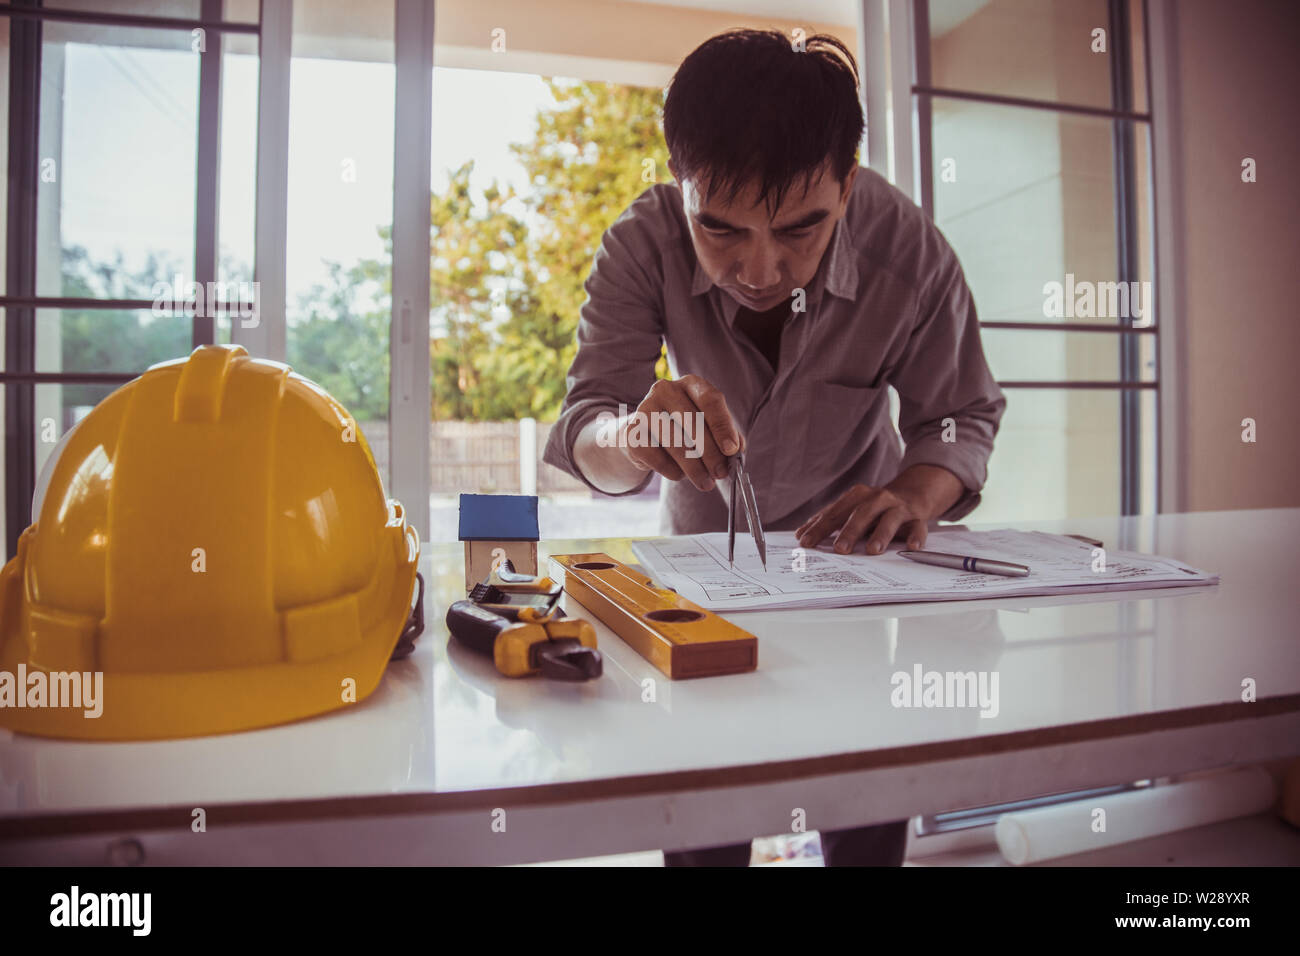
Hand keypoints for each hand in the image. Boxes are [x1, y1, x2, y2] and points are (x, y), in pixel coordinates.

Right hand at [618, 374, 743, 492]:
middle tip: (720, 474)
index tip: (732, 450)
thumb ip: (725, 435)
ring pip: (676, 444)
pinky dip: (673, 472)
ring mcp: (645, 409)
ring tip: (705, 483)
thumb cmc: (684, 430)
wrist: (643, 436)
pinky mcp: (632, 432)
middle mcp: (665, 389)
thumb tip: (736, 450)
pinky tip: (679, 474)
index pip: (710, 400)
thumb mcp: (708, 426)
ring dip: (695, 469)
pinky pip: (658, 458)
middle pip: (694, 423)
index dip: (723, 426)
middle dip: (711, 454)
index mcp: (690, 384)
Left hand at [796, 484, 928, 554]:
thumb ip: (832, 520)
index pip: (835, 513)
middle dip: (849, 531)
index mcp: (857, 496)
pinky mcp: (917, 517)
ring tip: (873, 550)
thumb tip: (801, 535)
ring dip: (881, 534)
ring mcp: (898, 507)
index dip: (820, 527)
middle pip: (861, 514)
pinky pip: (918, 527)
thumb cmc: (876, 507)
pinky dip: (915, 536)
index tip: (805, 541)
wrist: (913, 493)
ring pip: (889, 519)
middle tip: (839, 549)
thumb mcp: (854, 509)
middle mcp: (877, 498)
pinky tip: (911, 547)